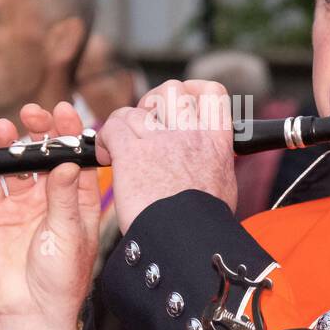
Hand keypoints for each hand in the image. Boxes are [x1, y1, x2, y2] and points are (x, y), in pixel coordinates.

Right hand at [0, 101, 102, 329]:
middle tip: (31, 114)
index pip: (76, 157)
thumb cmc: (61, 278)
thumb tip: (65, 162)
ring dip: (10, 144)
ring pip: (16, 164)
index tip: (63, 111)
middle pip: (45, 154)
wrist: (30, 312)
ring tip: (4, 128)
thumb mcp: (68, 235)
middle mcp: (51, 196)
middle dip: (38, 131)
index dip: (70, 133)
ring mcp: (22, 203)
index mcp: (78, 199)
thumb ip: (63, 197)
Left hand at [95, 79, 237, 234]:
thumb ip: (215, 162)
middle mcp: (190, 132)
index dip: (194, 90)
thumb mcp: (223, 184)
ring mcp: (160, 138)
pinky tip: (107, 156)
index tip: (183, 101)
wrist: (187, 239)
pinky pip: (113, 127)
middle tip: (146, 125)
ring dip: (124, 125)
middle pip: (170, 90)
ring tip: (120, 147)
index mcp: (216, 140)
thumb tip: (213, 159)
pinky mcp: (132, 151)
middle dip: (153, 103)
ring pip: (134, 109)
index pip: (211, 92)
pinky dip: (105, 139)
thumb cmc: (203, 223)